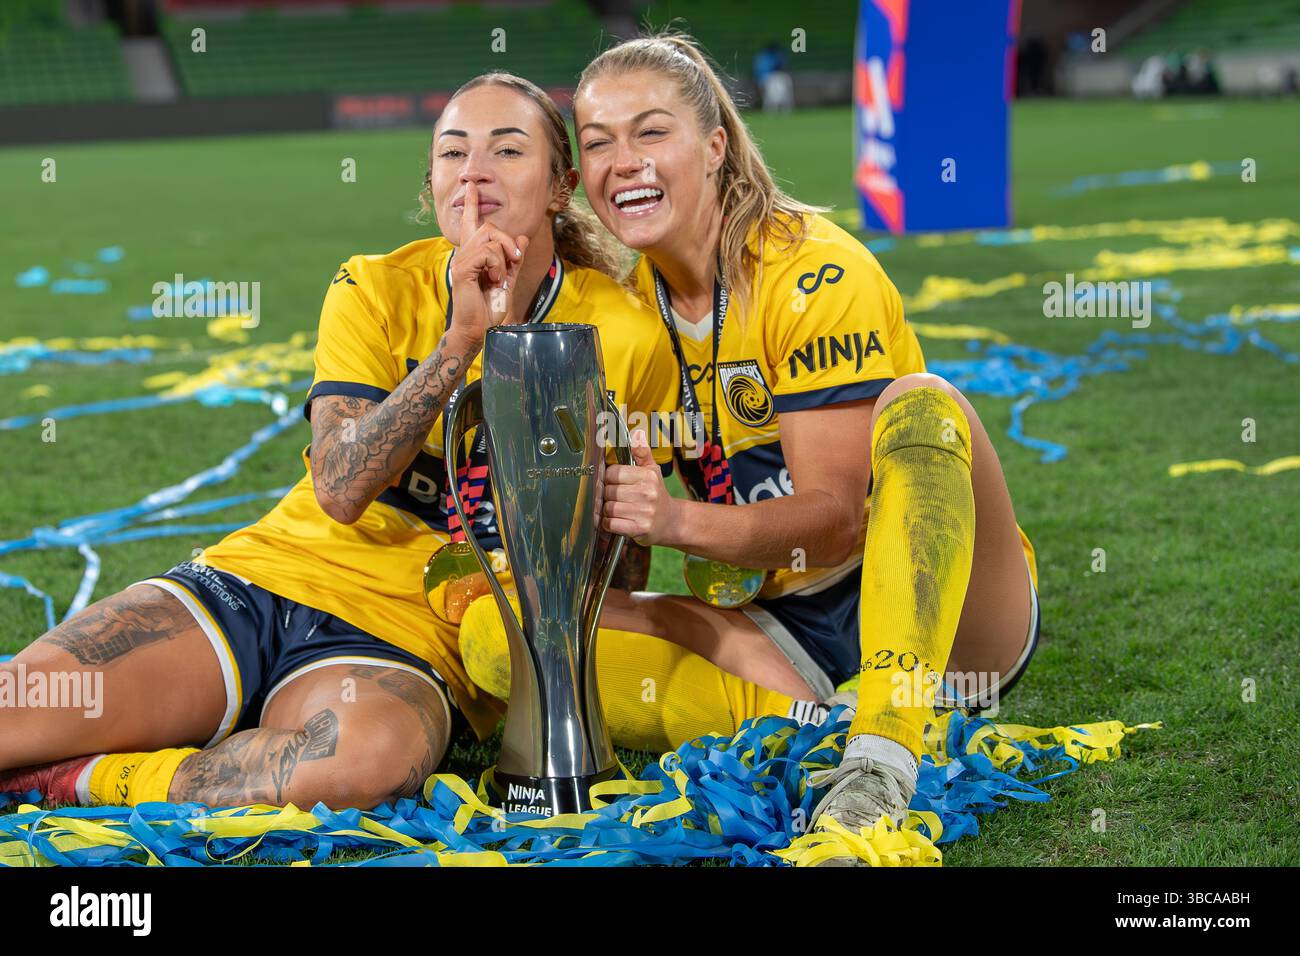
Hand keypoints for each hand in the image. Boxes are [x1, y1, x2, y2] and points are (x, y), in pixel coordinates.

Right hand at [448, 181, 529, 344]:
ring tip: (500, 277)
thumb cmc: (489, 307)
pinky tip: (494, 280)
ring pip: (489, 238)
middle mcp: (464, 253)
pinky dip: (497, 266)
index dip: (472, 204)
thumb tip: (522, 239)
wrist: (479, 328)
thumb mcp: (508, 280)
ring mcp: (461, 260)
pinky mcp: (462, 269)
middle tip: (515, 260)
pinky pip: (486, 253)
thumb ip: (514, 260)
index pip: (471, 223)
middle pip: (488, 227)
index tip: (471, 186)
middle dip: (507, 240)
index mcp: (474, 254)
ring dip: (503, 257)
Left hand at [602, 430, 678, 545]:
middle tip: (614, 498)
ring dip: (606, 511)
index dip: (608, 479)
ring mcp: (643, 512)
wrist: (672, 522)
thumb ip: (642, 453)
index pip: (613, 473)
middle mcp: (647, 493)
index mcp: (648, 476)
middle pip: (609, 491)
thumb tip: (637, 433)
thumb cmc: (658, 495)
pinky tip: (614, 521)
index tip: (613, 483)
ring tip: (615, 510)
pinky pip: (611, 523)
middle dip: (607, 496)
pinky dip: (608, 523)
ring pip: (608, 508)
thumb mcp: (653, 471)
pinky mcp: (639, 528)